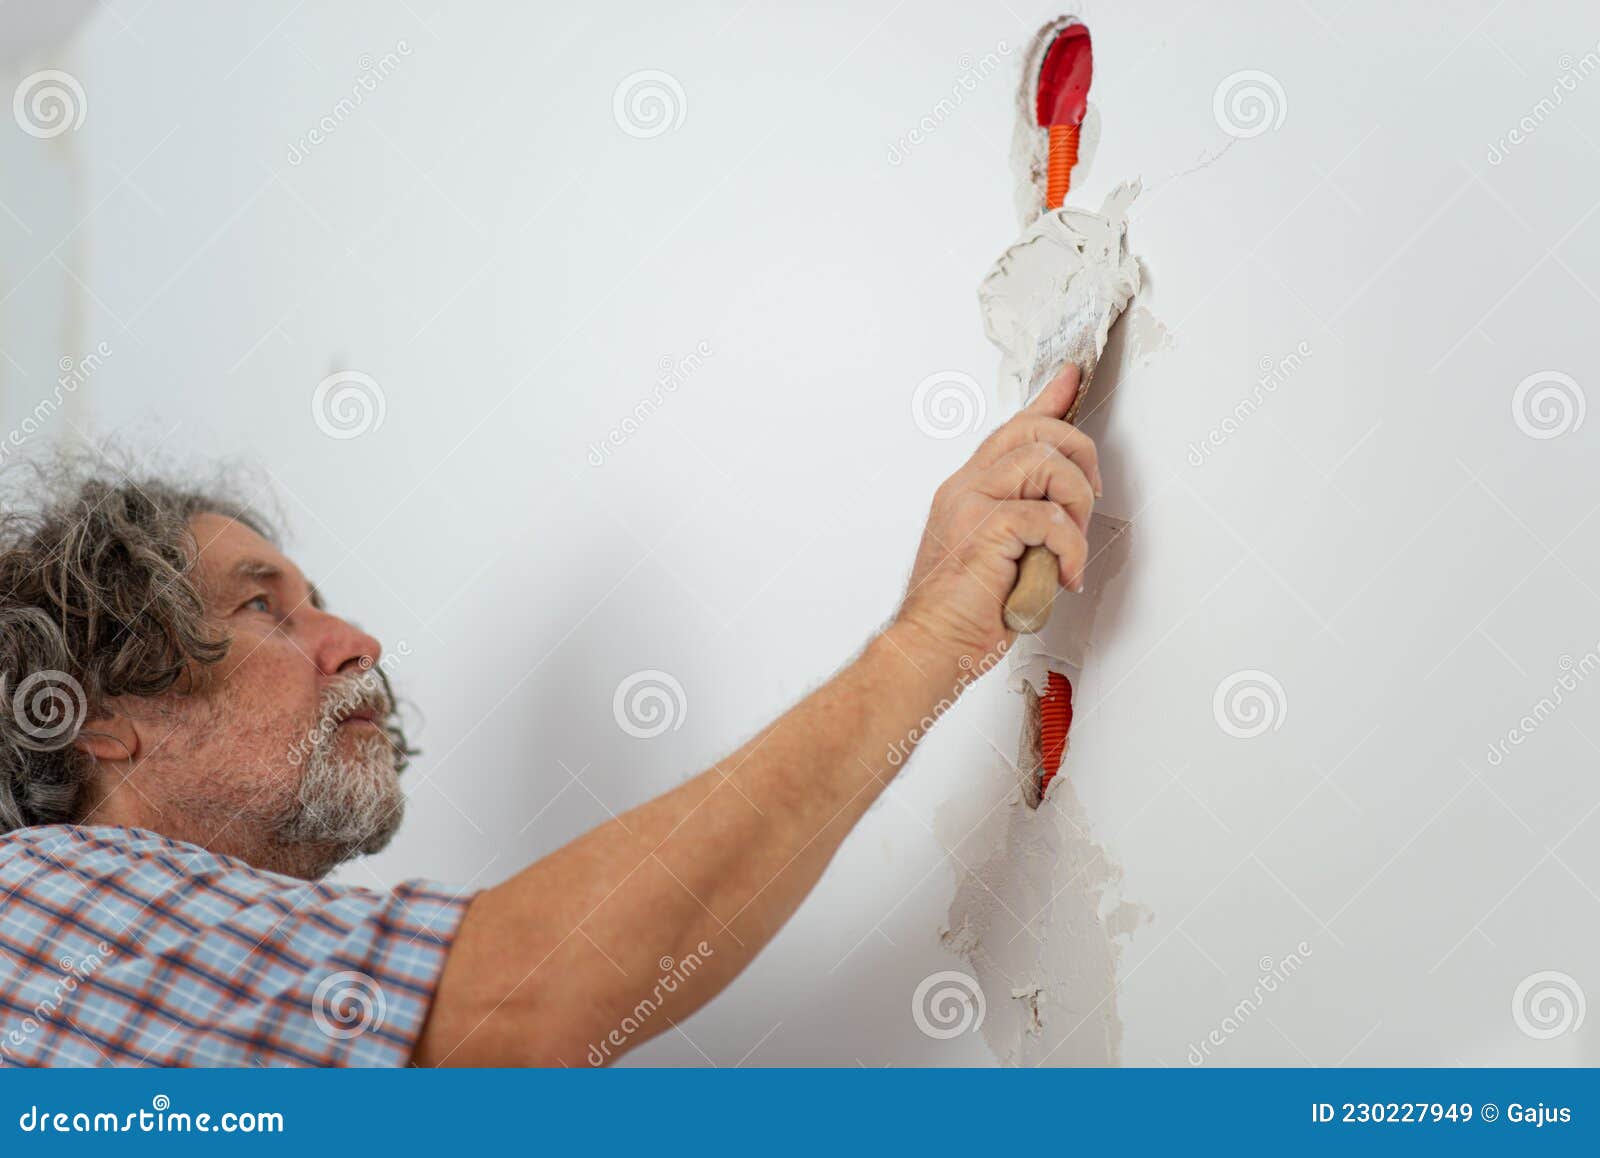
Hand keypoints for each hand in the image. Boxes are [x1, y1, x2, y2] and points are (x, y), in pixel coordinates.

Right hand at [895, 365, 1100, 660]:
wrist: (928, 648)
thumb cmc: (961, 615)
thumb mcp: (999, 556)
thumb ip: (1021, 524)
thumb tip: (1059, 514)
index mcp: (967, 490)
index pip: (1012, 430)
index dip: (1049, 400)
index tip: (1072, 378)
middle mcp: (965, 488)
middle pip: (1034, 430)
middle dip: (1080, 456)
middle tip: (1087, 503)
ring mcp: (970, 504)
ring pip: (1046, 462)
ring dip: (1076, 506)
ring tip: (1070, 549)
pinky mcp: (983, 529)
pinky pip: (1047, 516)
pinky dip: (1069, 548)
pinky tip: (1063, 575)